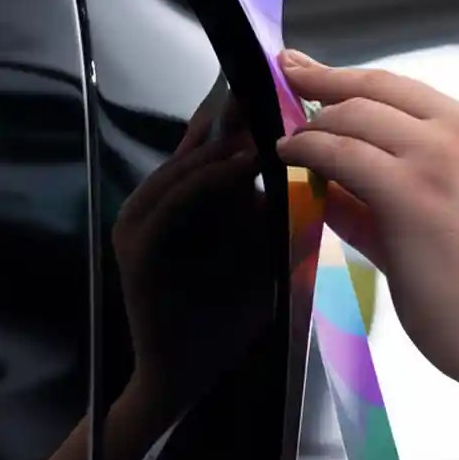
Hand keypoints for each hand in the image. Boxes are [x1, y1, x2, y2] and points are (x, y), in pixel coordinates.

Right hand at [112, 90, 272, 416]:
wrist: (184, 376)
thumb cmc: (227, 316)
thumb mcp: (266, 255)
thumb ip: (282, 212)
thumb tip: (324, 167)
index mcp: (187, 199)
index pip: (215, 141)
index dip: (248, 112)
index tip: (289, 85)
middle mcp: (158, 201)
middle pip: (197, 142)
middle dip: (236, 114)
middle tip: (278, 82)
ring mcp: (140, 222)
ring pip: (184, 166)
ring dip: (225, 141)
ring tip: (266, 116)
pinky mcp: (134, 247)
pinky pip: (170, 202)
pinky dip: (206, 181)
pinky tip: (243, 165)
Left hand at [275, 50, 458, 384]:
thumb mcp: (441, 219)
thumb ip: (384, 194)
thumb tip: (326, 181)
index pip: (403, 88)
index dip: (347, 76)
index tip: (308, 68)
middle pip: (375, 87)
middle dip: (320, 81)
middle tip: (283, 77)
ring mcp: (444, 156)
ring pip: (353, 114)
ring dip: (310, 126)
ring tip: (284, 141)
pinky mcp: (414, 190)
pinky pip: (340, 153)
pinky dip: (306, 151)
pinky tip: (287, 157)